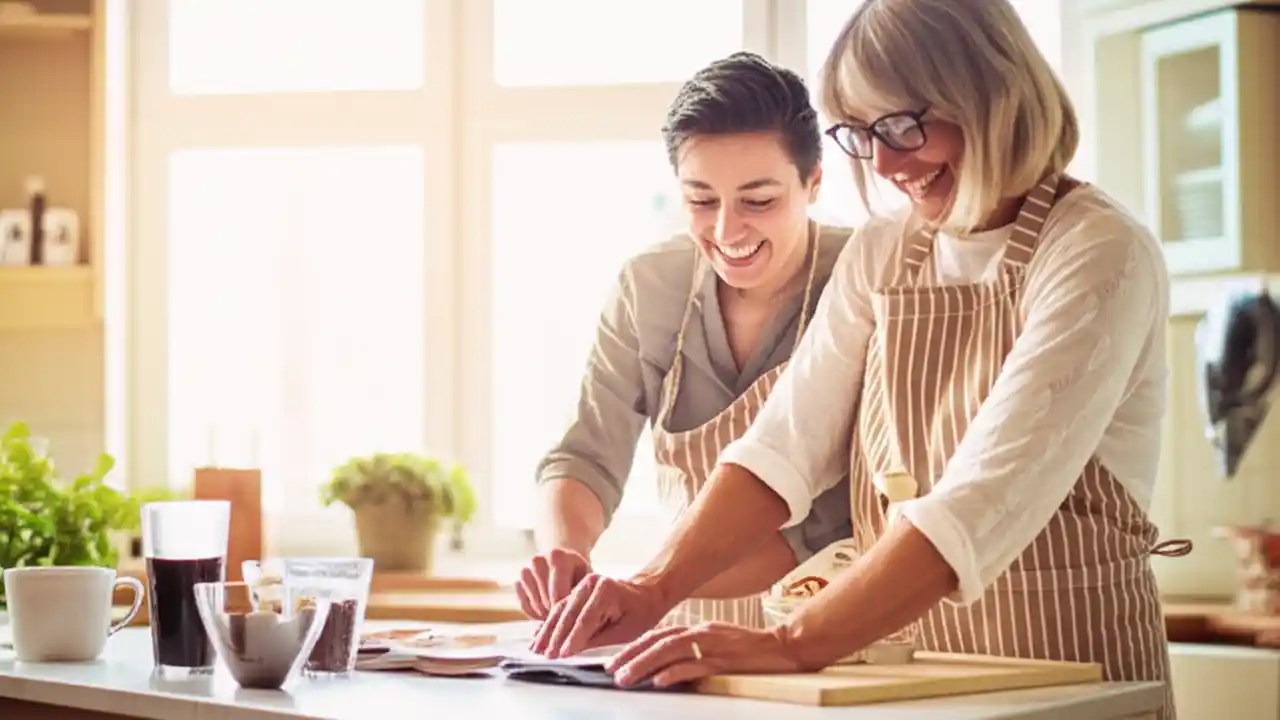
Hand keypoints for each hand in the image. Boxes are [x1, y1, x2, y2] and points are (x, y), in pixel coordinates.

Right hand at [515, 548, 590, 618]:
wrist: (564, 562)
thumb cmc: (579, 574)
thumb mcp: (587, 579)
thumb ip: (580, 595)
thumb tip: (566, 616)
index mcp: (557, 556)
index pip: (557, 594)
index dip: (566, 610)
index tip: (574, 614)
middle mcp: (537, 560)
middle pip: (545, 601)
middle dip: (556, 612)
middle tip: (567, 611)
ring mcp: (525, 570)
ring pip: (534, 605)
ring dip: (546, 612)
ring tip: (558, 606)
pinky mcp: (518, 581)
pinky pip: (525, 606)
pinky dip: (536, 612)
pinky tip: (547, 606)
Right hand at [529, 573, 672, 657]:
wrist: (646, 595)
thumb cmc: (641, 613)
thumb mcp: (625, 631)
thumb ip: (598, 639)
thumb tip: (572, 651)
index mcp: (606, 590)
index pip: (585, 619)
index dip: (572, 639)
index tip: (562, 655)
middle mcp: (591, 582)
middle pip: (568, 613)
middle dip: (555, 637)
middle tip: (545, 656)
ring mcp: (582, 585)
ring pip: (560, 610)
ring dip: (547, 631)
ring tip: (536, 650)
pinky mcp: (577, 591)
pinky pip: (560, 608)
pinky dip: (550, 624)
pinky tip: (540, 638)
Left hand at [607, 622, 803, 688]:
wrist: (783, 645)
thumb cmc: (750, 647)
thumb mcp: (715, 641)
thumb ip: (692, 647)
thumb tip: (666, 663)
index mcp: (697, 629)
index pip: (657, 635)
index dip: (634, 647)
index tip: (615, 660)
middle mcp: (700, 633)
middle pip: (657, 642)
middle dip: (631, 656)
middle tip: (611, 670)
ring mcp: (712, 647)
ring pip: (669, 652)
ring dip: (643, 665)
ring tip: (625, 678)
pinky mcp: (724, 662)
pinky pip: (695, 666)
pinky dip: (675, 673)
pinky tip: (659, 680)